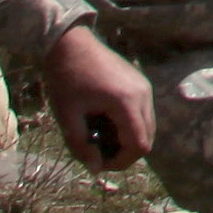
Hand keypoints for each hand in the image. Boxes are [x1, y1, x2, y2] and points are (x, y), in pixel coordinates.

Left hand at [47, 26, 157, 170]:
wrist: (70, 43)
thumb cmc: (65, 79)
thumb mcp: (67, 116)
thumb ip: (81, 146)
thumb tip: (96, 169)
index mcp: (126, 102)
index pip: (139, 146)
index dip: (120, 162)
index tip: (97, 162)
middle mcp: (143, 94)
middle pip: (147, 139)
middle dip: (123, 152)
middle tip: (95, 149)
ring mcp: (144, 87)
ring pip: (146, 127)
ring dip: (125, 138)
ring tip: (97, 132)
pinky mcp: (140, 83)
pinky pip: (142, 113)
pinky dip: (127, 124)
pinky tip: (104, 118)